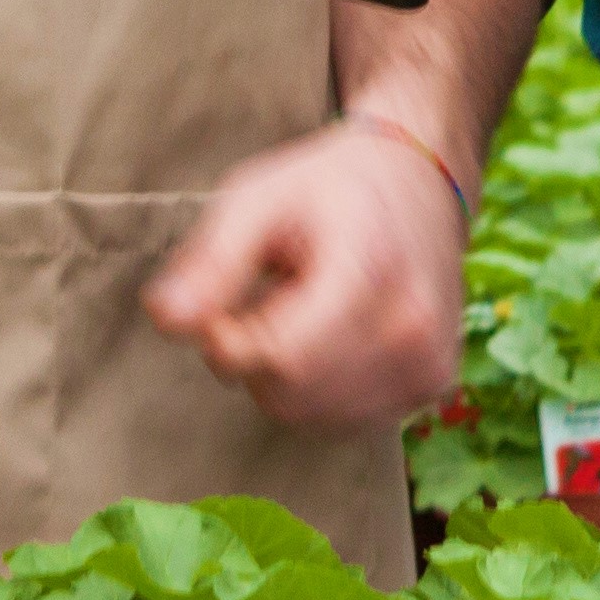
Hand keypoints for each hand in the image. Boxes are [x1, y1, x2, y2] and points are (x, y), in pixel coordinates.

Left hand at [140, 116, 467, 431]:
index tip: (224, 304)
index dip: (230, 342)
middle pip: (290, 395)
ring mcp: (427, 361)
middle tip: (268, 299)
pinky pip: (344, 420)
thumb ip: (212, 261)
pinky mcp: (432, 384)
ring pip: (312, 417)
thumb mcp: (257, 199)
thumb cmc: (328, 189)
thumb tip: (166, 319)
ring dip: (285, 378)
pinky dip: (319, 390)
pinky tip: (332, 336)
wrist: (420, 178)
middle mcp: (412, 326)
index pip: (281, 359)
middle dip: (256, 359)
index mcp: (371, 270)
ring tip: (306, 312)